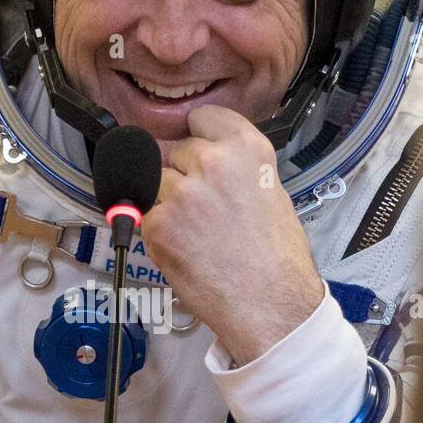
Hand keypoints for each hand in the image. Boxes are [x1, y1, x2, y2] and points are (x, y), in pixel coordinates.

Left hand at [139, 105, 325, 364]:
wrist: (270, 305)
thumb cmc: (277, 259)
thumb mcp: (270, 192)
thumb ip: (236, 169)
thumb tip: (206, 162)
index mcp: (246, 148)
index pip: (201, 117)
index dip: (196, 135)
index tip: (196, 148)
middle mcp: (213, 162)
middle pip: (174, 151)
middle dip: (182, 174)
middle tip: (203, 209)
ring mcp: (181, 192)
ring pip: (156, 182)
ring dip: (166, 203)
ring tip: (196, 233)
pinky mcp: (157, 223)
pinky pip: (145, 215)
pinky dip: (158, 232)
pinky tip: (185, 249)